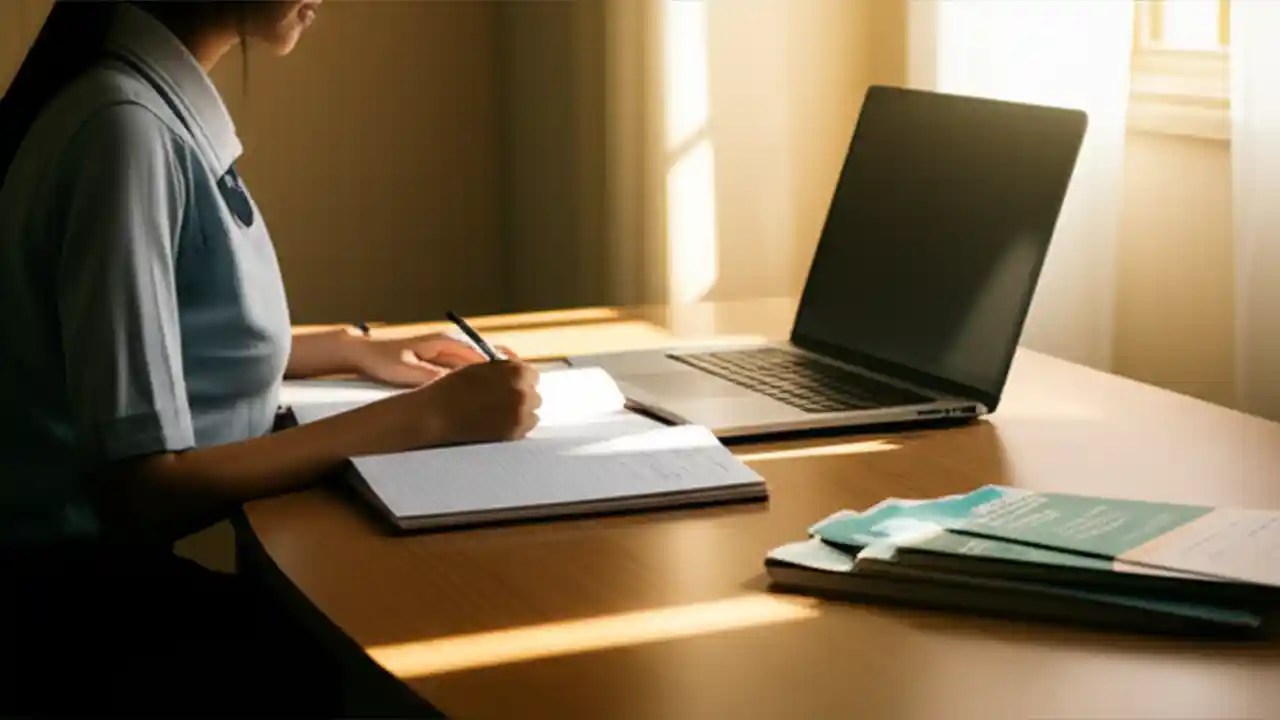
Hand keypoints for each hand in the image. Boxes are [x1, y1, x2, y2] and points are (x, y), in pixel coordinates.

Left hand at [350, 332, 515, 386]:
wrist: (366, 353)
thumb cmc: (385, 360)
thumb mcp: (408, 371)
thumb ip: (433, 376)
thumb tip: (456, 382)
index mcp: (444, 342)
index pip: (480, 351)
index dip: (500, 363)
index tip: (517, 374)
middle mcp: (449, 343)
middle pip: (485, 354)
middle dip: (505, 367)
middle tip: (524, 382)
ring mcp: (446, 350)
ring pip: (478, 361)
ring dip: (494, 372)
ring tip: (513, 387)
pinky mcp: (441, 359)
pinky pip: (468, 367)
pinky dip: (480, 375)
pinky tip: (488, 389)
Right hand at [417, 361, 540, 444]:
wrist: (437, 415)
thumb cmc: (453, 387)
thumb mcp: (481, 367)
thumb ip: (503, 369)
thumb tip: (518, 371)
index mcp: (517, 373)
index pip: (532, 376)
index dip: (519, 380)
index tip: (510, 384)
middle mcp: (524, 394)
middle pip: (534, 395)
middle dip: (521, 396)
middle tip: (502, 400)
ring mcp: (520, 417)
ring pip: (531, 414)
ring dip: (520, 413)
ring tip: (499, 414)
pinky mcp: (513, 436)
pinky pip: (523, 430)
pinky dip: (514, 427)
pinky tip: (497, 425)